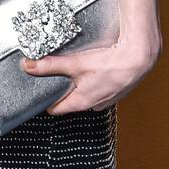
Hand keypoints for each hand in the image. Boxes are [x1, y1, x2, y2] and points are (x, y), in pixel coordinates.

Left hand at [20, 34, 161, 115]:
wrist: (139, 58)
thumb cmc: (111, 65)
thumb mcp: (74, 64)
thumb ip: (50, 66)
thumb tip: (28, 66)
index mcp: (81, 103)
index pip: (57, 109)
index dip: (46, 100)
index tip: (39, 91)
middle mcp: (94, 104)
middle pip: (71, 100)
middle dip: (62, 89)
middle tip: (55, 75)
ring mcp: (107, 98)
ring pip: (86, 93)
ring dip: (81, 83)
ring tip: (77, 69)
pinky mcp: (117, 89)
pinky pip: (100, 87)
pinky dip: (95, 79)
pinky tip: (96, 67)